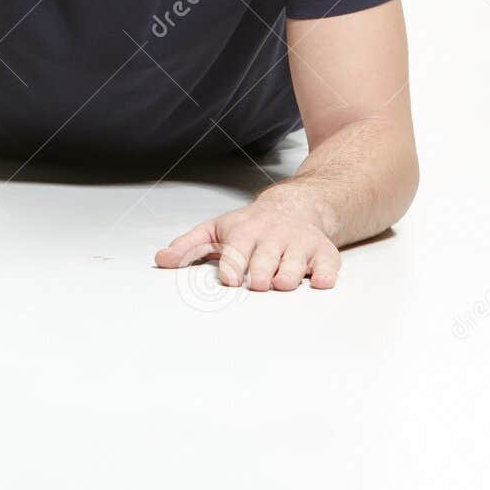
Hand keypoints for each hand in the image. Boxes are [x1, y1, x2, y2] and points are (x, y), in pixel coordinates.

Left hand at [154, 192, 340, 289]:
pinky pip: (328, 263)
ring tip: (283, 283)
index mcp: (245, 232)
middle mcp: (273, 236)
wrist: (294, 205)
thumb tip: (161, 260)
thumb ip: (188, 247)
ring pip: (296, 261)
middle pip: (267, 256)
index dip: (235, 264)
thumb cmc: (250, 226)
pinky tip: (319, 282)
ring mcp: (300, 243)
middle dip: (263, 271)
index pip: (238, 248)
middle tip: (258, 283)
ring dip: (290, 274)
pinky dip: (326, 274)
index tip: (231, 279)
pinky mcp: (323, 252)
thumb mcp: (216, 230)